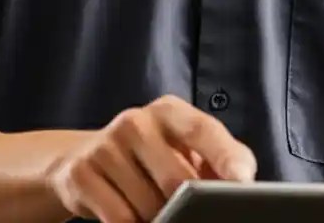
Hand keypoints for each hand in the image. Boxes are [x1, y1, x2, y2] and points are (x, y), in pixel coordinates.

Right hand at [48, 95, 256, 222]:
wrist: (84, 160)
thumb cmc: (151, 158)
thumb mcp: (185, 149)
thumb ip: (219, 160)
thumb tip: (242, 184)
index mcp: (168, 112)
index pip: (202, 129)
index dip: (225, 156)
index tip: (242, 181)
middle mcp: (135, 121)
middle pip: (177, 179)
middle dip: (188, 205)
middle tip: (189, 210)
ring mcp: (105, 145)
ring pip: (148, 205)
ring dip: (158, 218)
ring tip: (153, 208)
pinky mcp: (81, 173)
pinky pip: (121, 218)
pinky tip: (131, 214)